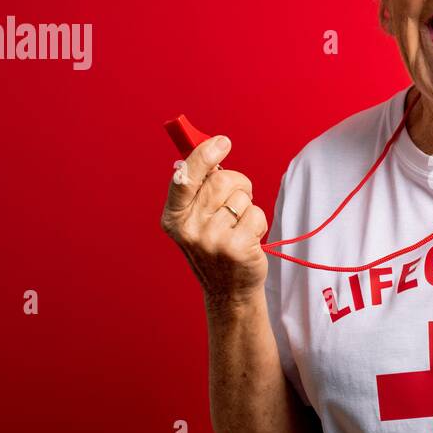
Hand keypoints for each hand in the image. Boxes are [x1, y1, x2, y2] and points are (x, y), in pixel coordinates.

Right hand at [160, 135, 270, 306]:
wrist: (229, 290)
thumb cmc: (216, 246)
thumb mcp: (197, 219)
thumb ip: (198, 188)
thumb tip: (208, 149)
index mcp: (173, 217)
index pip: (186, 177)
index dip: (204, 155)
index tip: (223, 142)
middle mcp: (189, 229)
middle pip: (222, 180)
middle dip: (238, 183)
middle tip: (238, 200)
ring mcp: (212, 240)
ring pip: (242, 197)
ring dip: (248, 207)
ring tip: (239, 227)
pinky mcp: (236, 248)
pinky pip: (257, 214)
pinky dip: (258, 222)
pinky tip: (249, 239)